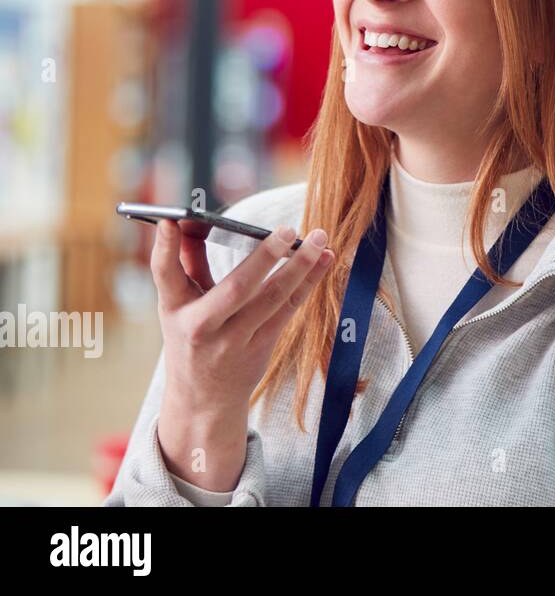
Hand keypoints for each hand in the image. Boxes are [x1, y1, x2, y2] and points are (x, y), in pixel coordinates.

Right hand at [151, 220, 332, 491]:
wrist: (203, 400)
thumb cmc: (191, 339)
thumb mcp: (179, 307)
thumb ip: (188, 264)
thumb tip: (191, 221)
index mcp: (174, 311)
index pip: (165, 276)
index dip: (164, 248)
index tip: (171, 220)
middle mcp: (203, 327)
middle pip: (236, 289)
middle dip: (263, 258)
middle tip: (287, 230)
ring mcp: (235, 341)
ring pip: (272, 299)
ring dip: (300, 267)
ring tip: (319, 239)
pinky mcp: (262, 347)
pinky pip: (289, 309)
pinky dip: (309, 282)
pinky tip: (324, 259)